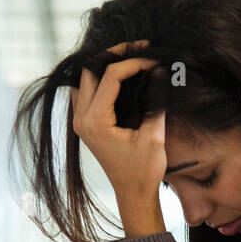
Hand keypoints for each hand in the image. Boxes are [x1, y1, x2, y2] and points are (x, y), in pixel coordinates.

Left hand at [71, 41, 166, 233]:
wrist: (133, 194)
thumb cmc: (144, 170)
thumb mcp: (154, 136)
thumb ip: (155, 101)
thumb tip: (159, 69)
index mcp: (96, 120)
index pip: (111, 75)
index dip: (133, 61)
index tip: (154, 59)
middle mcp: (82, 118)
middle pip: (90, 70)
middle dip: (114, 54)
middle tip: (139, 47)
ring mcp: (80, 121)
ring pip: (85, 78)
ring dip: (104, 64)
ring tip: (129, 56)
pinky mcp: (85, 123)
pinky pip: (85, 91)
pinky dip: (99, 78)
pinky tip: (118, 74)